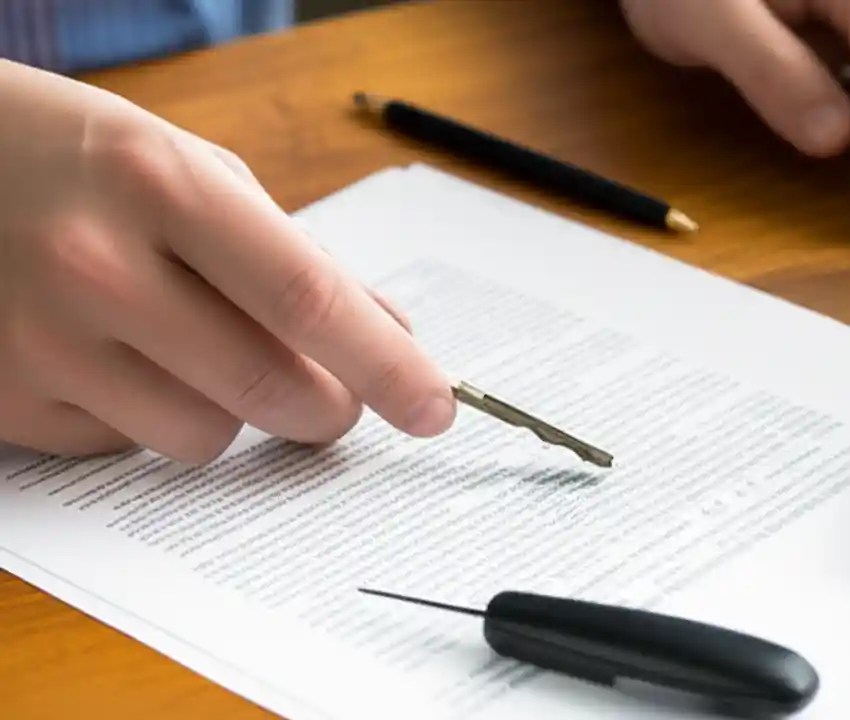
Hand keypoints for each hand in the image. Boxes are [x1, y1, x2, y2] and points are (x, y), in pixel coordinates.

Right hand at [0, 60, 455, 462]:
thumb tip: (389, 333)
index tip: (433, 407)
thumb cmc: (83, 159)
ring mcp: (38, 343)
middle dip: (329, 405)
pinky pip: (128, 448)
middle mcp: (94, 268)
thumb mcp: (193, 170)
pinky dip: (149, 415)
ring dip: (235, 411)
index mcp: (161, 186)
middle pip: (268, 388)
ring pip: (204, 438)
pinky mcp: (3, 403)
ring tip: (197, 349)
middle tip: (335, 392)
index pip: (306, 299)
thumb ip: (294, 254)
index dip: (386, 364)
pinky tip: (118, 357)